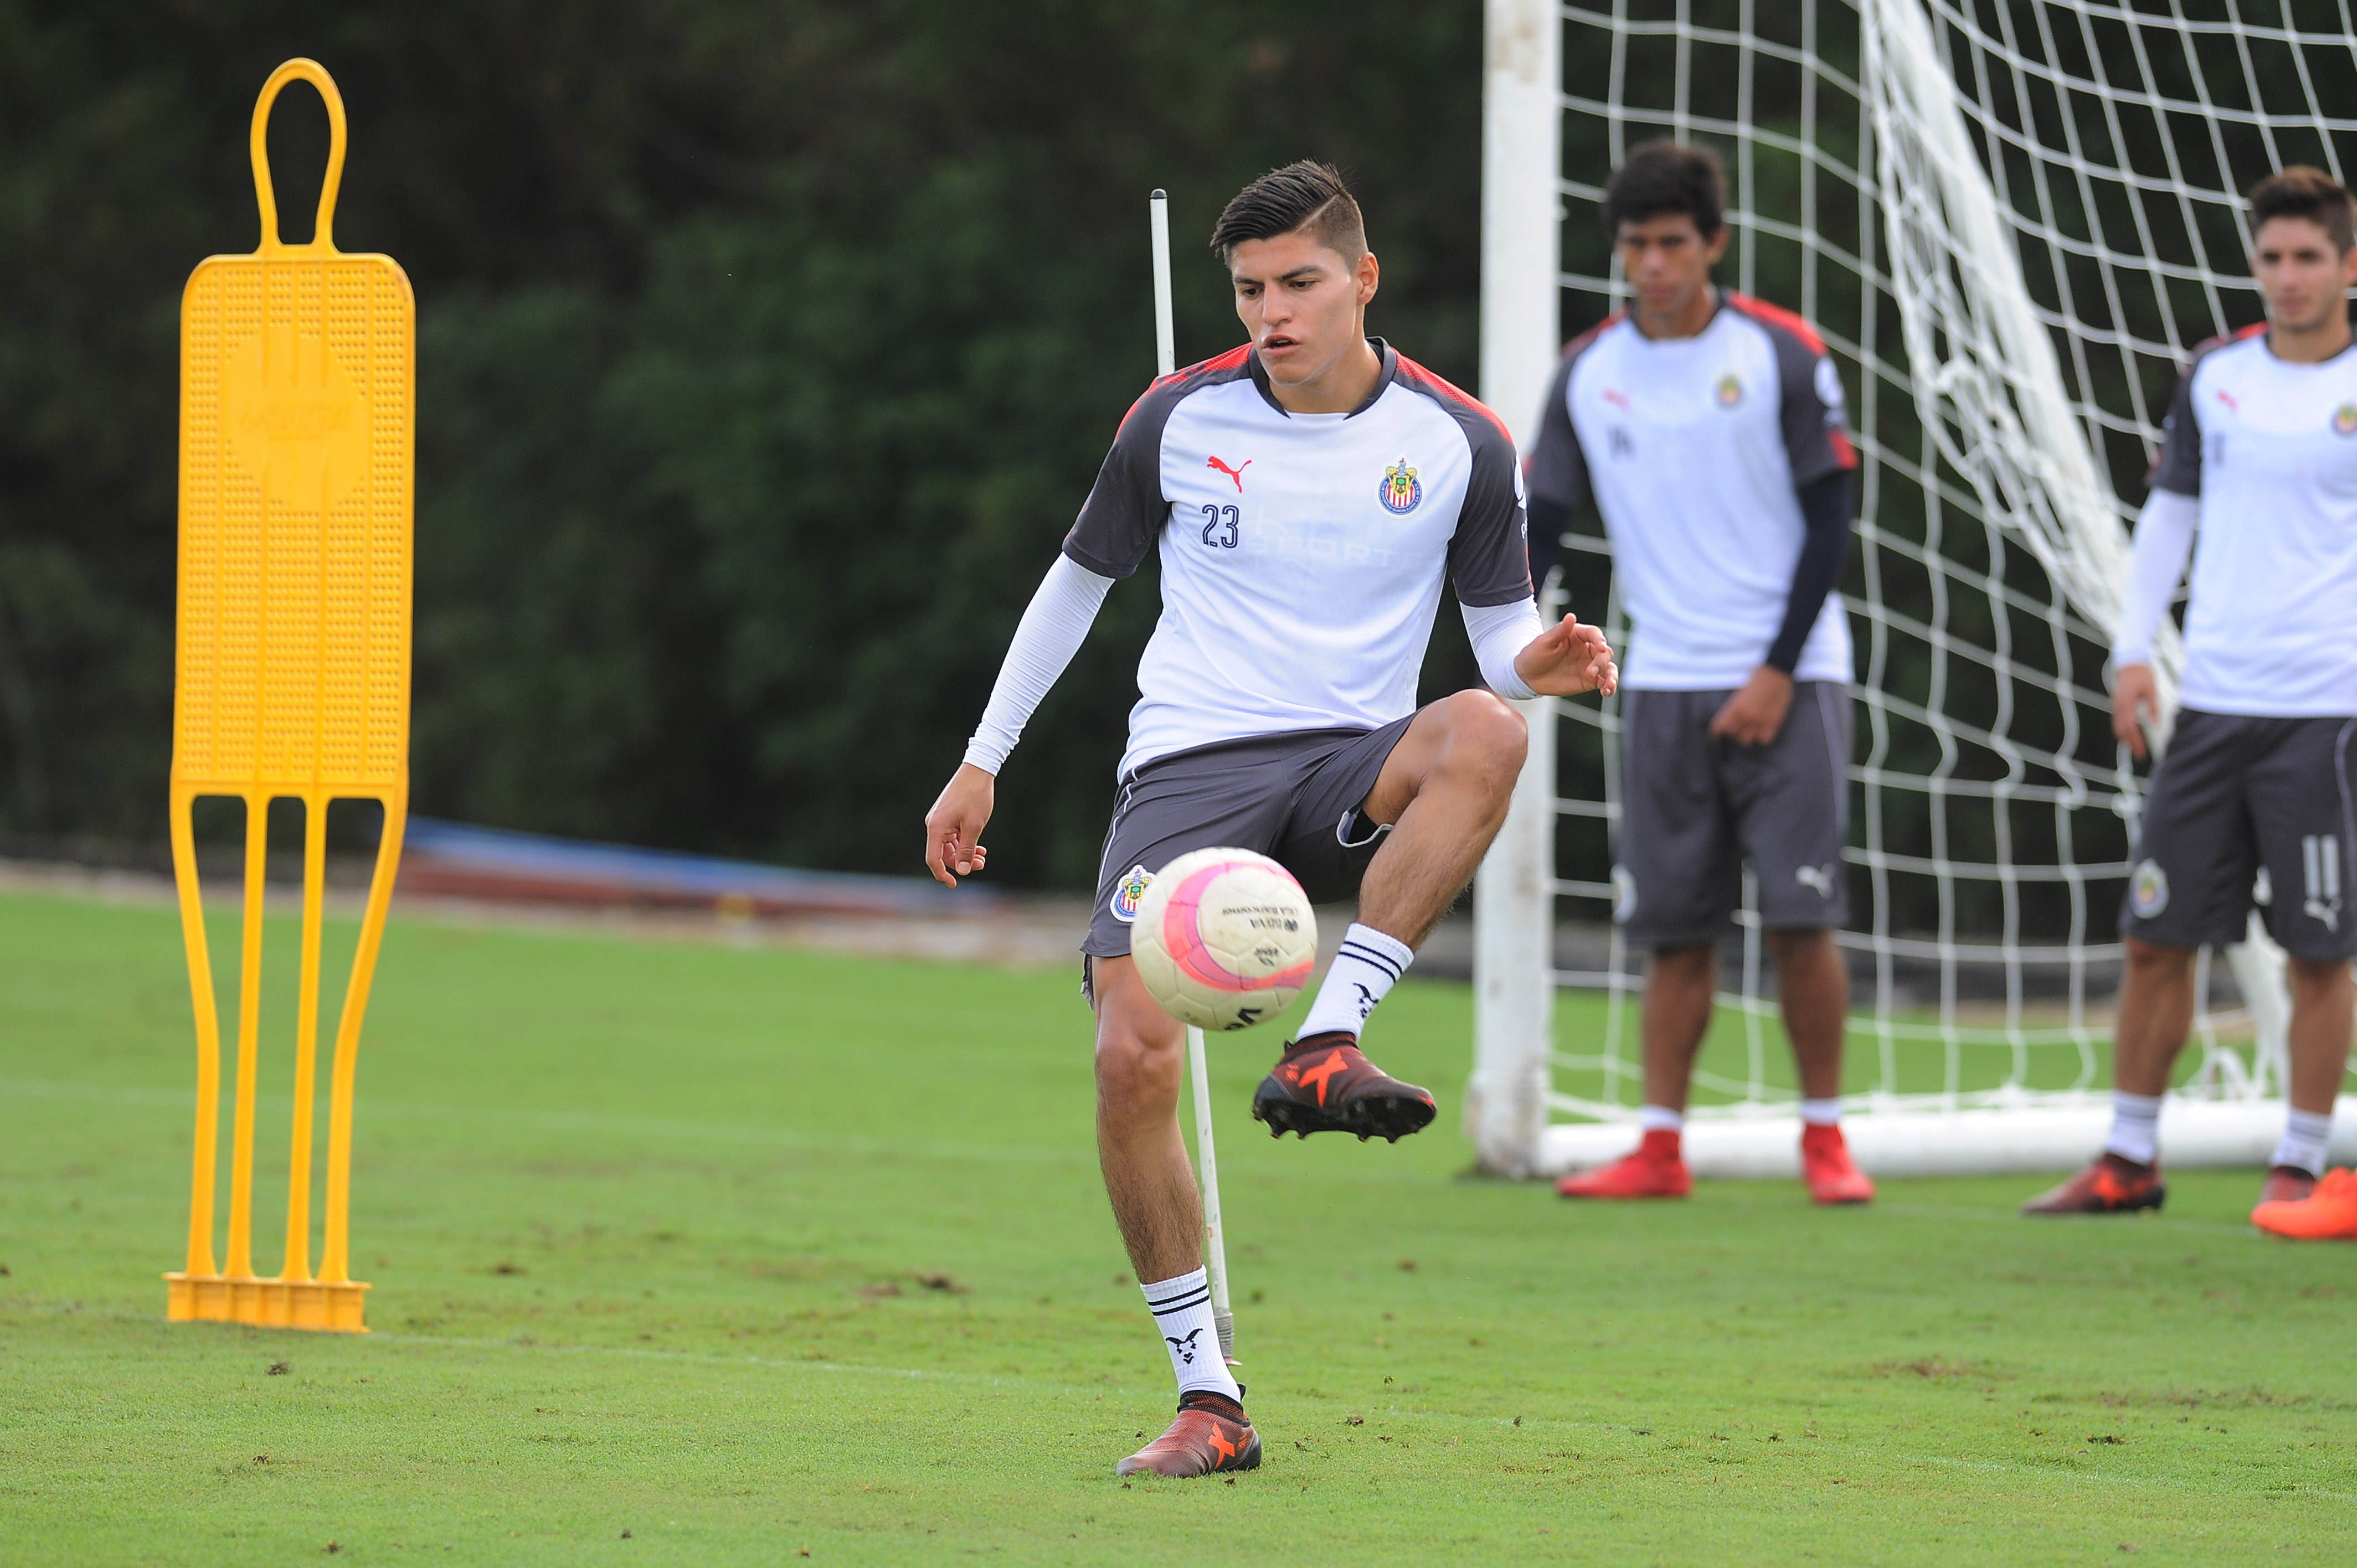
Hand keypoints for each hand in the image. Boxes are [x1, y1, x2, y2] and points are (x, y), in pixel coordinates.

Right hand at [923, 763, 994, 886]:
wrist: (977, 770)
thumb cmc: (976, 797)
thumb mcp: (974, 826)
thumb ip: (967, 850)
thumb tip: (962, 872)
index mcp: (936, 828)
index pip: (933, 859)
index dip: (943, 875)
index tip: (954, 885)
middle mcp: (934, 824)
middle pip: (943, 854)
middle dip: (962, 863)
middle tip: (982, 864)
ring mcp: (940, 819)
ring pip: (950, 846)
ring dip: (965, 853)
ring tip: (983, 857)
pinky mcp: (947, 815)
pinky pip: (953, 836)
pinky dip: (965, 842)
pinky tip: (980, 847)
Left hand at [1512, 612, 1618, 697]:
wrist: (1527, 676)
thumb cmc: (1534, 655)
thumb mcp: (1544, 642)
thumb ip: (1559, 631)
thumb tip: (1571, 616)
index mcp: (1577, 635)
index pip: (1594, 634)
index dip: (1599, 639)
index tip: (1600, 647)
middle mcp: (1587, 648)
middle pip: (1605, 652)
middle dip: (1602, 661)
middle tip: (1591, 672)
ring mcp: (1590, 665)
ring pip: (1609, 667)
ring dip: (1612, 675)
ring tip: (1608, 684)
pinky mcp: (1590, 680)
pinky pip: (1604, 682)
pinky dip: (1609, 687)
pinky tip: (1606, 691)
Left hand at [1708, 666, 1793, 745]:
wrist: (1776, 672)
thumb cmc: (1757, 679)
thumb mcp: (1739, 693)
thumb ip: (1734, 708)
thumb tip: (1729, 721)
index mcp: (1734, 707)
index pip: (1719, 728)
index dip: (1717, 732)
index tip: (1717, 734)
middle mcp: (1746, 716)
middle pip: (1732, 736)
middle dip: (1733, 733)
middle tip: (1736, 729)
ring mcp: (1760, 720)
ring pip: (1746, 741)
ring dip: (1746, 736)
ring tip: (1749, 730)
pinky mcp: (1773, 722)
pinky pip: (1764, 740)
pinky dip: (1762, 737)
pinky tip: (1762, 730)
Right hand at [2112, 662, 2158, 760]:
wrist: (2129, 662)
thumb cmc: (2142, 674)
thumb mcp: (2152, 689)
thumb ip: (2153, 707)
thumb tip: (2154, 724)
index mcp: (2127, 702)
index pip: (2130, 727)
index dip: (2136, 741)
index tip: (2142, 752)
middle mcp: (2118, 706)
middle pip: (2121, 731)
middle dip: (2130, 744)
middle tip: (2139, 755)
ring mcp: (2116, 705)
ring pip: (2117, 727)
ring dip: (2125, 739)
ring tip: (2135, 747)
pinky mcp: (2117, 704)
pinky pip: (2118, 721)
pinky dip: (2123, 730)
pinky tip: (2131, 735)